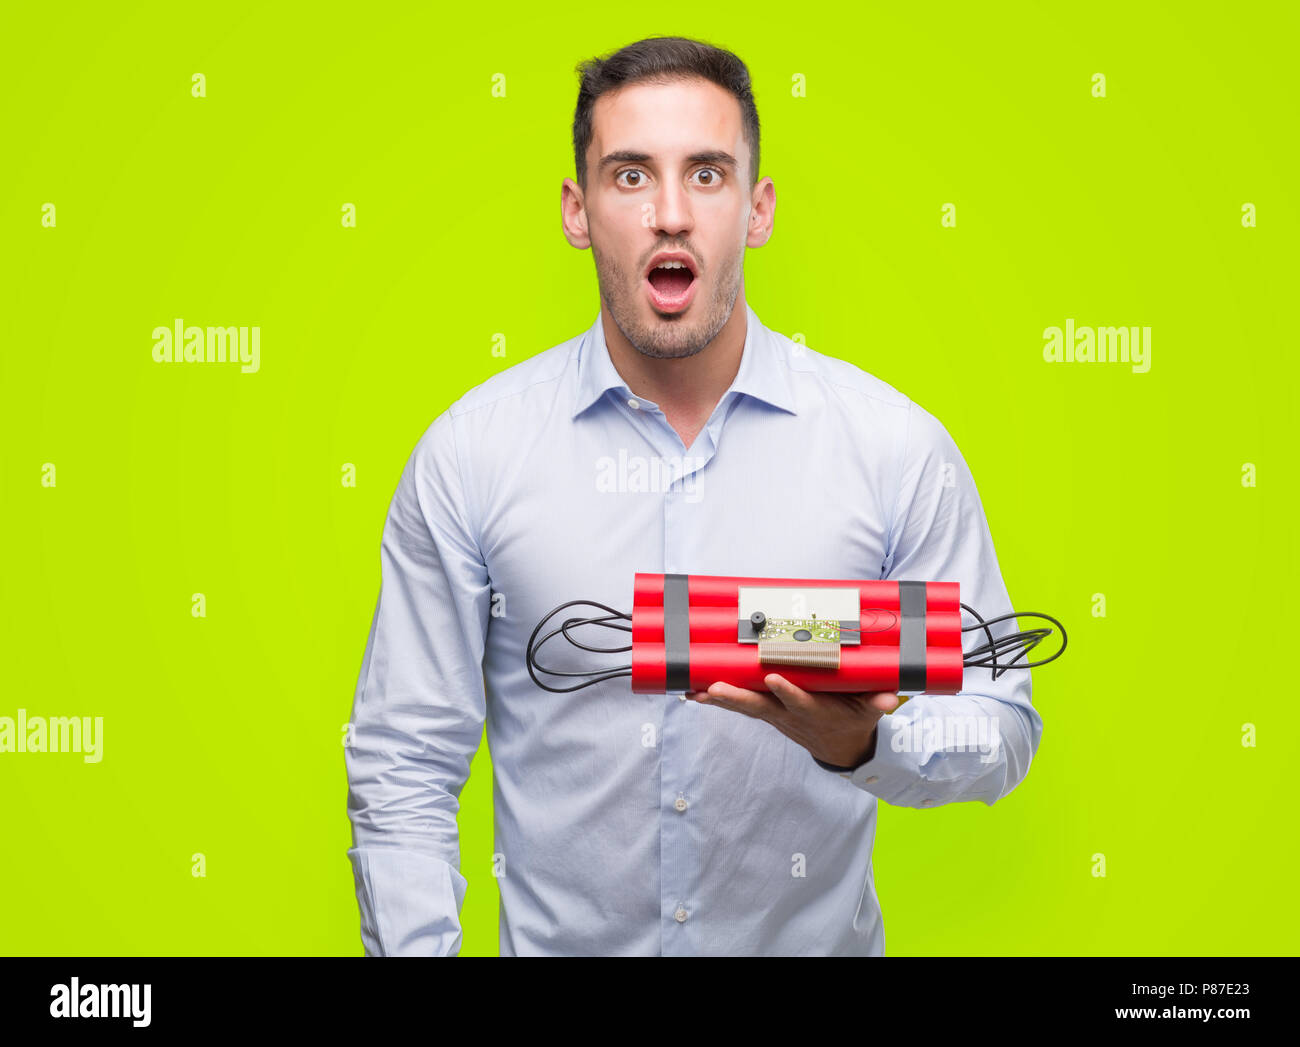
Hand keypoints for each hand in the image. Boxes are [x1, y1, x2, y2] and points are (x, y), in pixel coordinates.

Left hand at [687, 674, 900, 768]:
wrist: (840, 748)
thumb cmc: (853, 720)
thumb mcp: (869, 713)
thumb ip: (877, 703)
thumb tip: (891, 699)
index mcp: (814, 712)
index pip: (799, 702)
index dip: (786, 692)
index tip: (772, 679)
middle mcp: (789, 715)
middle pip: (760, 706)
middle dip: (737, 698)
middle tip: (714, 689)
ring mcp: (774, 715)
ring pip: (744, 705)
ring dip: (719, 700)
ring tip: (693, 692)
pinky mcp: (765, 712)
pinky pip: (739, 706)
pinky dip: (716, 700)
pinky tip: (692, 693)